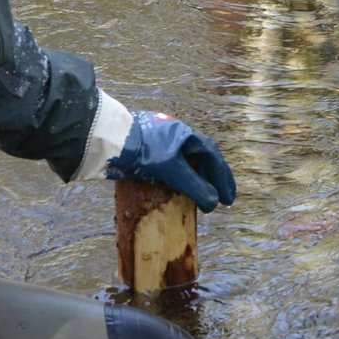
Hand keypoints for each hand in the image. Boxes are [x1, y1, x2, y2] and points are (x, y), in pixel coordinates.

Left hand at [106, 112, 236, 212]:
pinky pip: (170, 166)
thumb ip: (194, 185)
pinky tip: (175, 190)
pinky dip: (178, 180)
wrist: (110, 141)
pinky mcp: (147, 150)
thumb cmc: (144, 152)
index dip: (223, 179)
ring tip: (199, 199)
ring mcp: (161, 143)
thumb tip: (213, 202)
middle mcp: (177, 136)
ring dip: (195, 181)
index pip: (213, 158)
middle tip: (218, 201)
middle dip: (211, 181)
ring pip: (185, 163)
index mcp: (188, 136)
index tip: (228, 200)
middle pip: (201, 159)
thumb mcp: (172, 169)